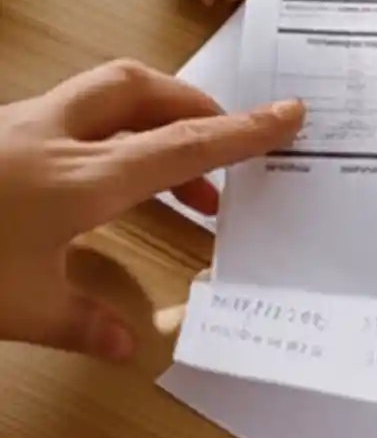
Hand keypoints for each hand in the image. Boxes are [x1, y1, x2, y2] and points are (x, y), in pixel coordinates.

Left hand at [0, 60, 303, 359]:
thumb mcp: (15, 309)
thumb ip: (80, 323)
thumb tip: (126, 346)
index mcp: (79, 179)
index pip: (183, 149)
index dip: (242, 135)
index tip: (288, 117)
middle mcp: (52, 138)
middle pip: (141, 91)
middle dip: (193, 109)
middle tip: (224, 149)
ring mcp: (17, 129)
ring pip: (104, 99)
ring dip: (152, 129)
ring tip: (181, 193)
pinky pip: (69, 120)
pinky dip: (108, 143)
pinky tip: (103, 192)